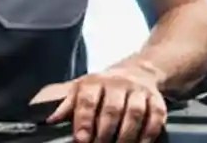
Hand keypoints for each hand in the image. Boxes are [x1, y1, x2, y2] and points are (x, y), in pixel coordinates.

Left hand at [31, 62, 166, 142]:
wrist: (138, 72)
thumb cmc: (103, 87)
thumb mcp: (81, 90)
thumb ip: (67, 105)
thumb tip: (50, 119)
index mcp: (94, 82)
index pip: (88, 101)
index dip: (84, 121)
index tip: (81, 140)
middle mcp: (117, 83)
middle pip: (112, 110)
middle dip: (105, 133)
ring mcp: (138, 91)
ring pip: (134, 113)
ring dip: (127, 135)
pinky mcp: (156, 99)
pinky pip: (155, 117)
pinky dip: (148, 133)